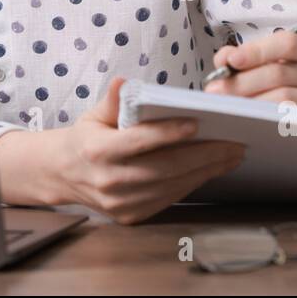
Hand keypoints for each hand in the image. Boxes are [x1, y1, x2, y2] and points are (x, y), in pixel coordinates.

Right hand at [50, 77, 246, 224]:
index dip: (169, 133)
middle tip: (233, 143)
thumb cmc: (85, 139)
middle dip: (204, 155)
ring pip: (172, 186)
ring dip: (206, 170)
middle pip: (165, 167)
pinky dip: (193, 182)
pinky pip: (169, 198)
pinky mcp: (131, 215)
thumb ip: (112, 100)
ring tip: (230, 155)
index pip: (140, 141)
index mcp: (98, 150)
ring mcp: (121, 203)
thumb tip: (123, 82)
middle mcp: (110, 180)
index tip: (197, 123)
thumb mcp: (93, 115)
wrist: (62, 174)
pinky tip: (210, 169)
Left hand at [206, 32, 296, 180]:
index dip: (257, 51)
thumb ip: (239, 57)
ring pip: (282, 98)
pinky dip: (264, 118)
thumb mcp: (259, 65)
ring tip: (225, 106)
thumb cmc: (272, 86)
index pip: (286, 44)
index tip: (232, 61)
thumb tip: (224, 60)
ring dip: (249, 102)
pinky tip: (245, 119)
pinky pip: (288, 120)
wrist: (295, 116)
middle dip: (242, 82)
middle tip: (214, 90)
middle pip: (278, 74)